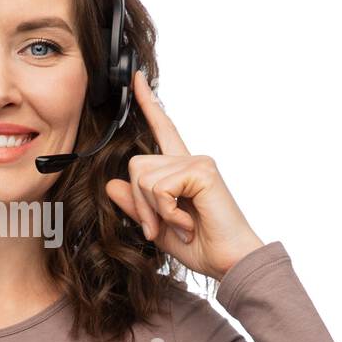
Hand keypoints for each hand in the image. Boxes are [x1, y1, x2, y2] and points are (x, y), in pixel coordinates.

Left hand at [104, 69, 265, 279]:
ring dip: (154, 212)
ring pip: (144, 178)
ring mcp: (197, 162)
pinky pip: (160, 188)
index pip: (161, 130)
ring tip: (180, 227)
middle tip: (161, 228)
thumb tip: (111, 185)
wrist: (229, 262)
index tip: (136, 79)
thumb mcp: (158, 227)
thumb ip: (135, 206)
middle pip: (136, 165)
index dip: (148, 104)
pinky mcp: (202, 171)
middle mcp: (189, 160)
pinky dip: (166, 212)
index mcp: (180, 170)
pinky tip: (187, 224)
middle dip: (139, 203)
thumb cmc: (201, 246)